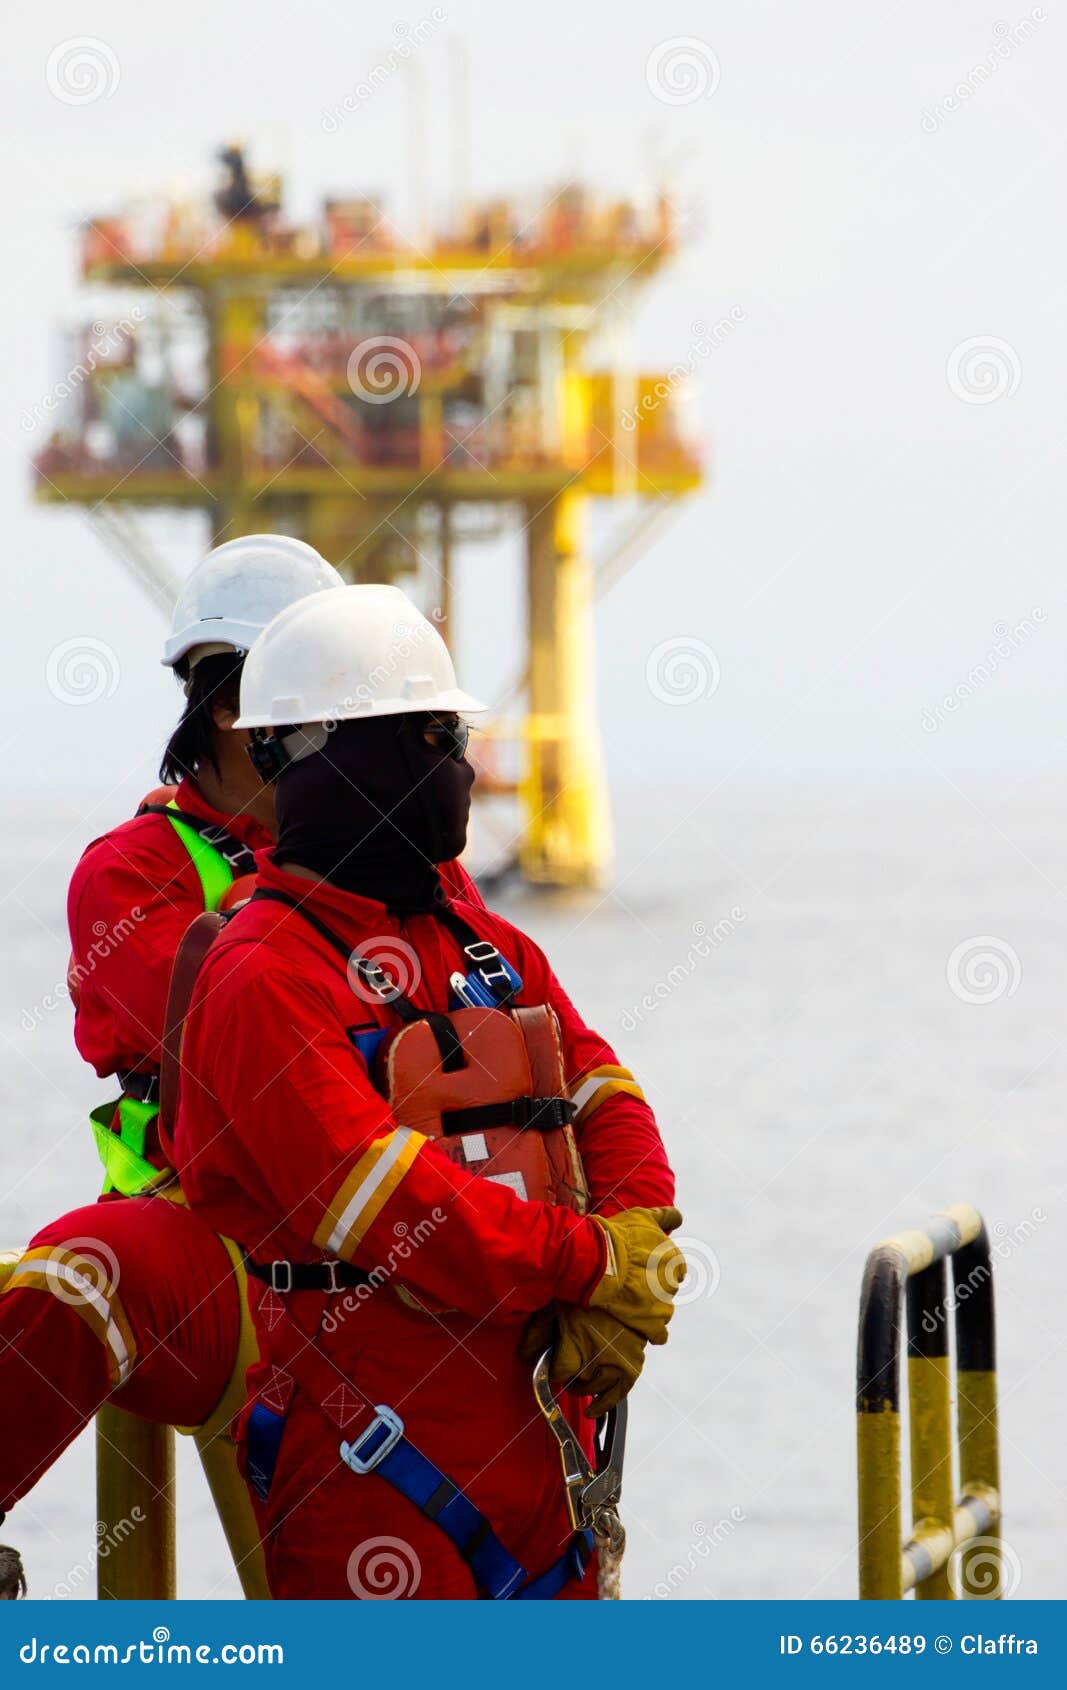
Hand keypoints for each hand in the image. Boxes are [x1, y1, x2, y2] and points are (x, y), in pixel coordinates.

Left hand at [520, 1305, 647, 1415]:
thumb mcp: (553, 1310)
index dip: (552, 1368)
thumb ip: (537, 1334)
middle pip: (577, 1382)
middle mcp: (595, 1362)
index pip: (558, 1374)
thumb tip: (524, 1356)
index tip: (551, 1361)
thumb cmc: (584, 1294)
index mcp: (574, 1349)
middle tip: (569, 1364)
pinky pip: (618, 1393)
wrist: (621, 1283)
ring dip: (585, 1389)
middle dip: (570, 1375)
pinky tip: (593, 1411)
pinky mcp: (632, 1365)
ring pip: (596, 1389)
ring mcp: (615, 1365)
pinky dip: (605, 1403)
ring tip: (578, 1386)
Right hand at [587, 1205, 684, 1343]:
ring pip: (663, 1312)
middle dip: (652, 1289)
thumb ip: (664, 1216)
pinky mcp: (651, 1323)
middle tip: (632, 1286)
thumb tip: (679, 1217)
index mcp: (675, 1259)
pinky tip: (639, 1328)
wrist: (601, 1259)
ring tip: (631, 1306)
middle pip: (665, 1290)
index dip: (655, 1269)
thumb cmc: (619, 1235)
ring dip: (650, 1310)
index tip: (641, 1269)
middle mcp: (673, 1282)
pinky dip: (652, 1334)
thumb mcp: (643, 1216)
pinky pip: (659, 1335)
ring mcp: (663, 1304)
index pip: (673, 1269)